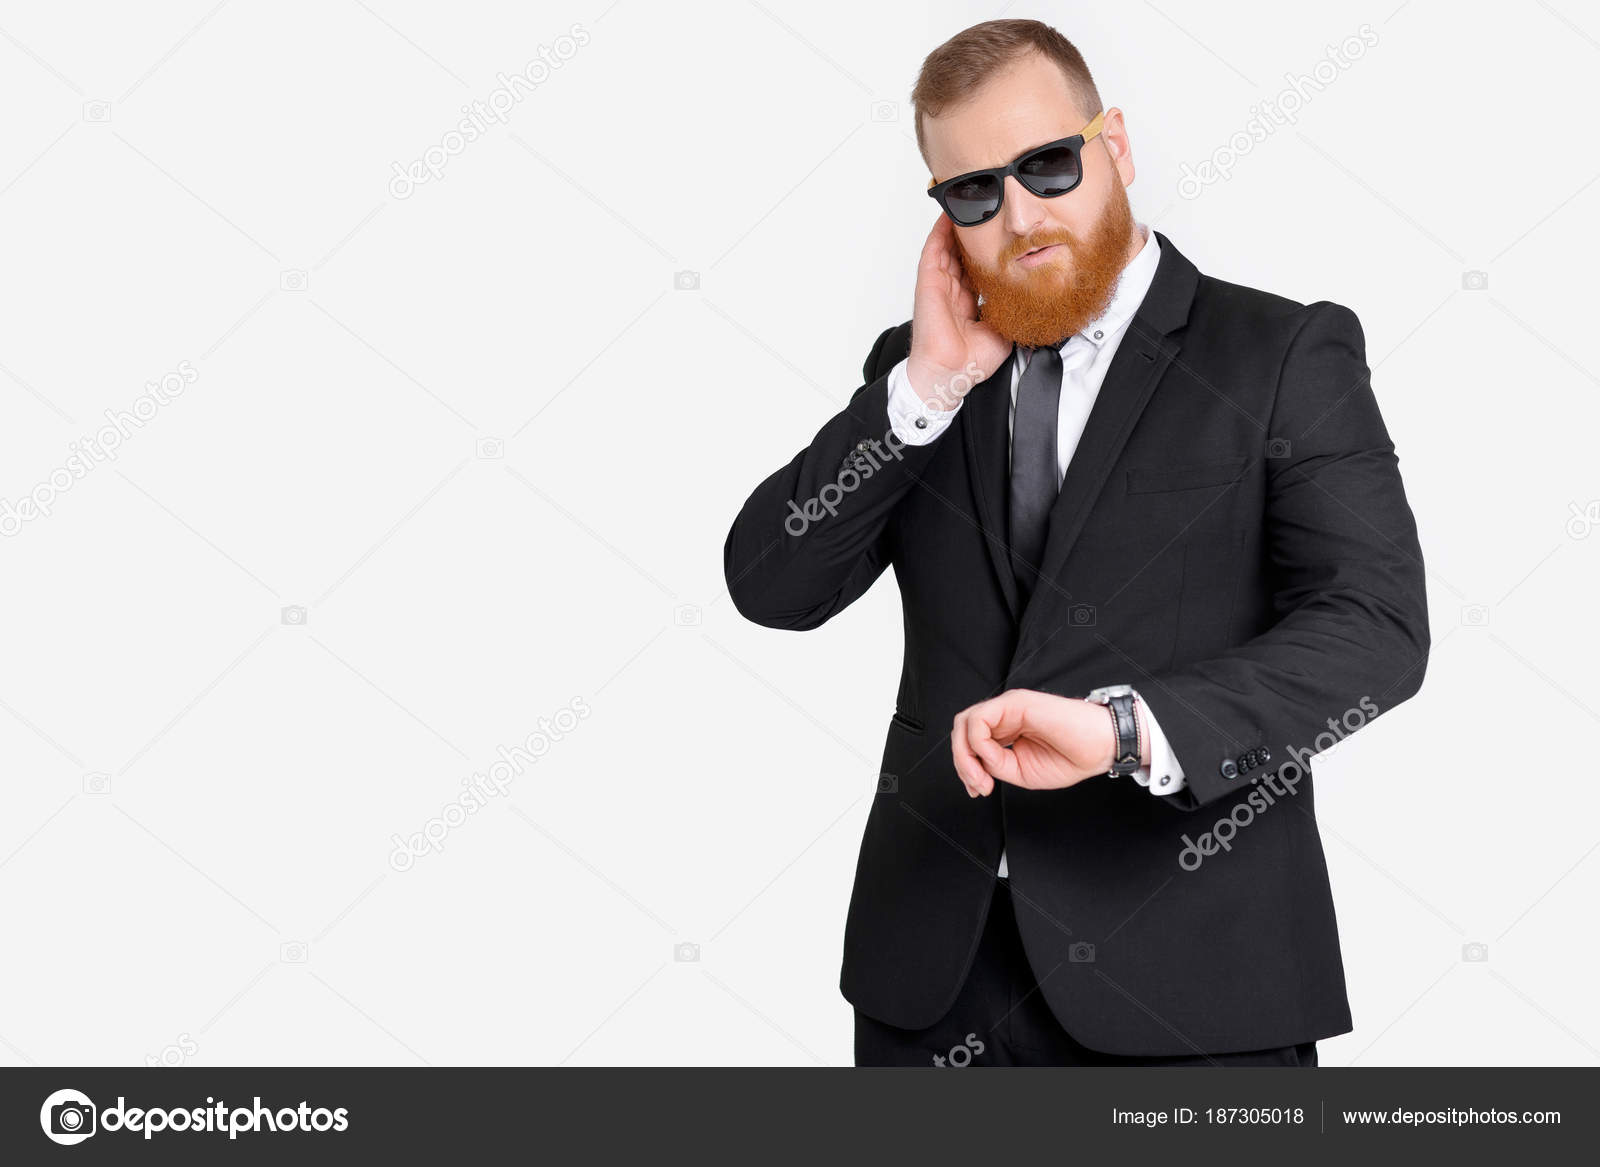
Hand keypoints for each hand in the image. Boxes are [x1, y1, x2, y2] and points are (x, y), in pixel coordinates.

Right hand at [906, 214, 1010, 409]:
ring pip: (949, 247)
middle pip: (964, 253)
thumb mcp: (1003, 331)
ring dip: (958, 227)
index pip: (980, 269)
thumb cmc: (971, 362)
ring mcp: (940, 285)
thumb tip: (1033, 301)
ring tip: (971, 204)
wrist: (953, 372)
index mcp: (968, 302)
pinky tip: (951, 215)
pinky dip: (941, 231)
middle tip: (990, 211)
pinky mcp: (929, 282)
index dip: (991, 252)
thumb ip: (1012, 312)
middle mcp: (953, 291)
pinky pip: (934, 250)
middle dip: (976, 234)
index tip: (1006, 236)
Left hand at [950, 689, 1116, 796]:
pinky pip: (980, 720)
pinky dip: (979, 744)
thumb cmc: (1070, 757)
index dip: (966, 768)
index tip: (978, 790)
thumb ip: (995, 765)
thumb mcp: (1022, 772)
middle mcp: (1004, 716)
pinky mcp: (1014, 702)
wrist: (1099, 748)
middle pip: (962, 731)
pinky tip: (994, 759)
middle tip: (979, 787)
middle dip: (962, 763)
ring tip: (983, 778)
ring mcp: (1008, 707)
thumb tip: (975, 764)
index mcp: (1006, 730)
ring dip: (965, 754)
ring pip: (965, 722)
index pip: (970, 743)